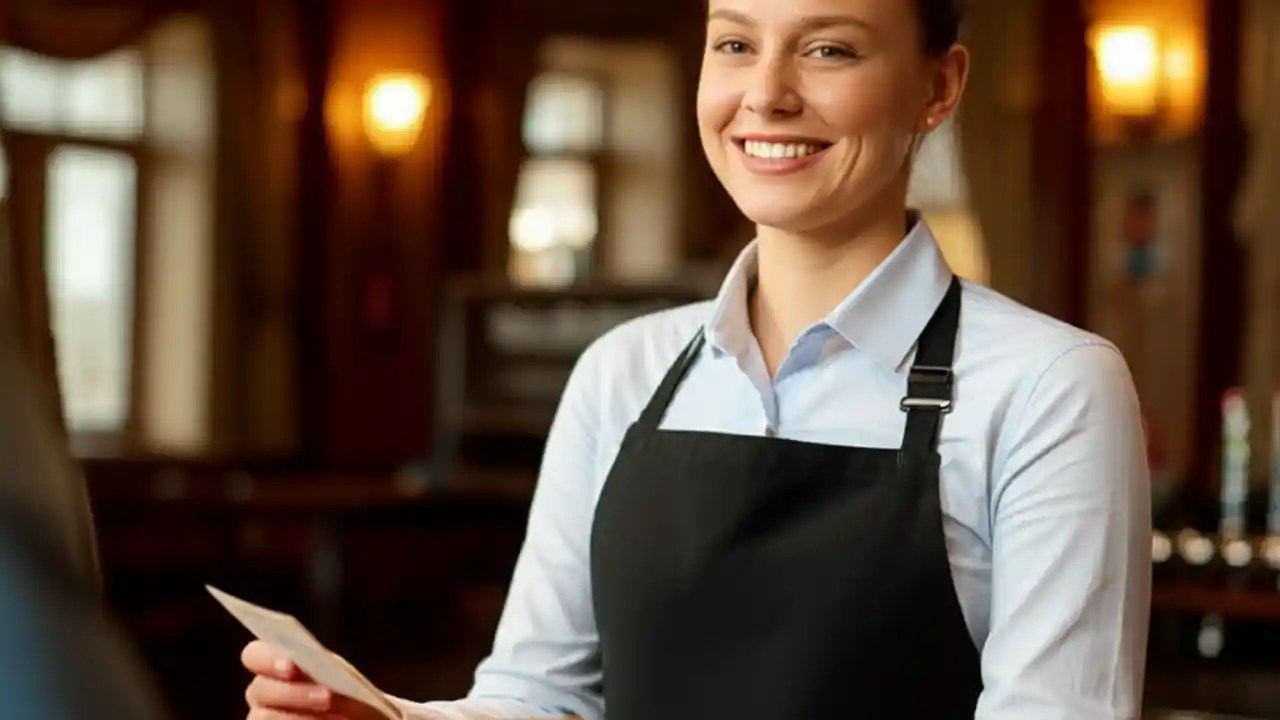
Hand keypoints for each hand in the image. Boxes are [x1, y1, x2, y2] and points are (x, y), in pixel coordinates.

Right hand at [241, 640, 384, 719]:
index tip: (291, 666)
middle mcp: (262, 693)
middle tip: (327, 697)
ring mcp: (261, 717)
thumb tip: (324, 681)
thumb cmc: (349, 698)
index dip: (267, 658)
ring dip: (298, 718)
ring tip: (335, 719)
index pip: (254, 655)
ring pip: (263, 717)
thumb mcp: (348, 682)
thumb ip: (332, 674)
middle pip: (258, 690)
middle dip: (293, 693)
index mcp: (275, 666)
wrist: (354, 718)